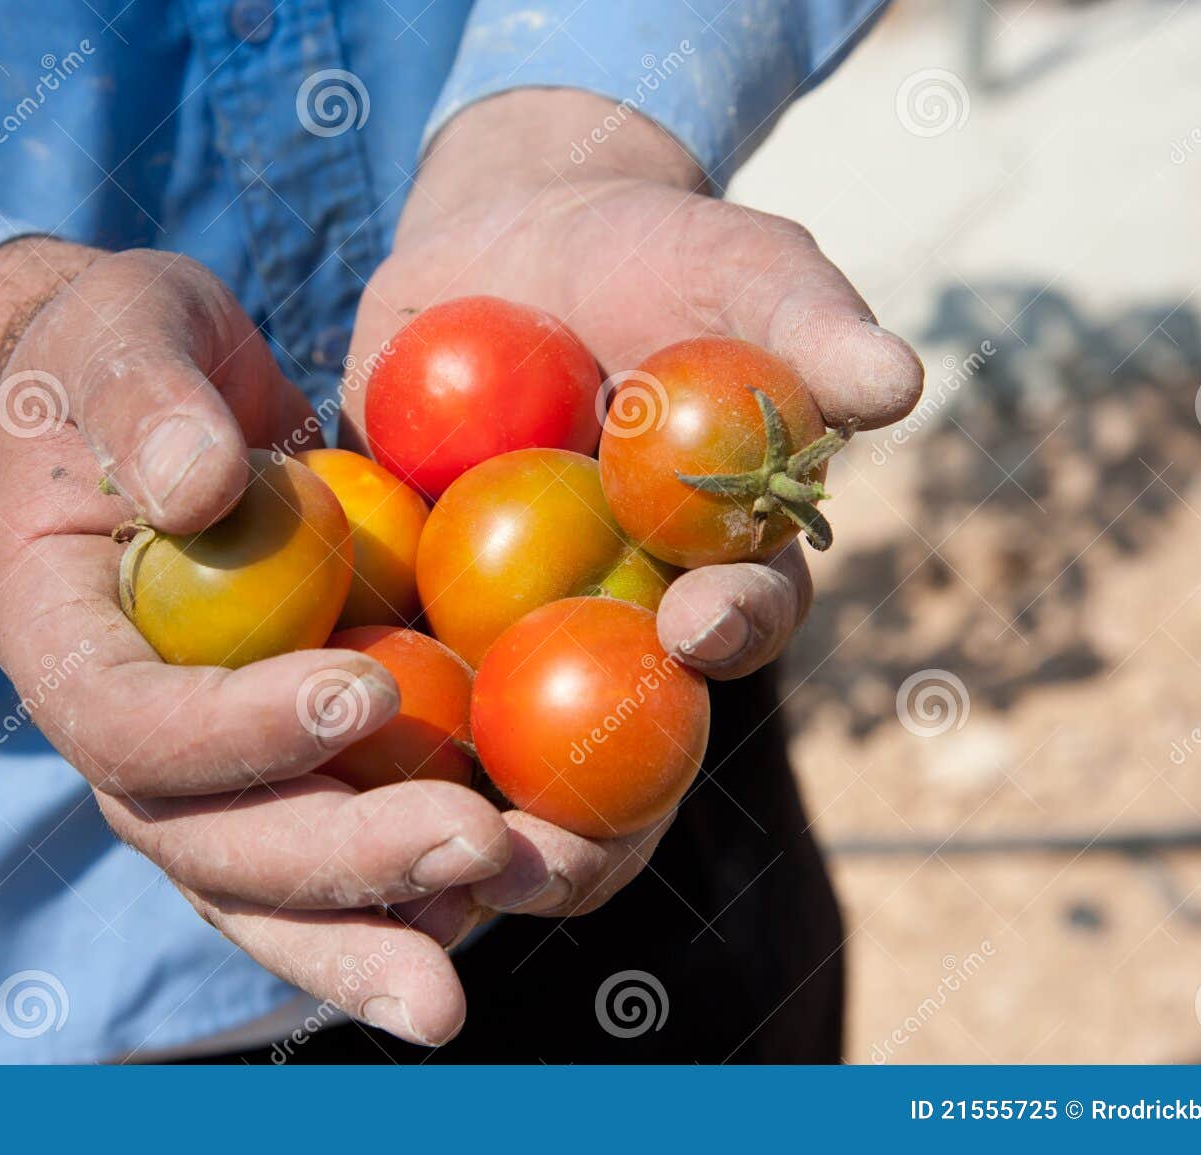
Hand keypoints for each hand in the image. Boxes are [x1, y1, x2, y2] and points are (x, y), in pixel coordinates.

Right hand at [0, 241, 509, 1045]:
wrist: (149, 399)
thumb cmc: (125, 357)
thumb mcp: (126, 340)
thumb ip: (148, 404)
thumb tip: (202, 485)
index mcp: (63, 644)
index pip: (126, 725)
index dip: (233, 730)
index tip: (363, 690)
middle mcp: (125, 738)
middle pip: (211, 846)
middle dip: (341, 866)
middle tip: (473, 851)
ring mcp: (204, 769)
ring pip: (270, 891)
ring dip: (383, 927)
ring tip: (501, 930)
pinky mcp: (279, 766)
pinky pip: (335, 852)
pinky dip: (415, 891)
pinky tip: (518, 890)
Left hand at [340, 91, 923, 919]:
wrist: (517, 243)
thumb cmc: (653, 254)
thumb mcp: (735, 269)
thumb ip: (804, 325)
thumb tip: (899, 380)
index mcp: (720, 562)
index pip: (742, 616)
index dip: (733, 631)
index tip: (696, 623)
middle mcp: (626, 625)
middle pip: (623, 755)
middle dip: (588, 822)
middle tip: (536, 851)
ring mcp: (516, 635)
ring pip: (495, 760)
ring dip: (456, 823)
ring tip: (412, 870)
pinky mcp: (415, 619)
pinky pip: (385, 689)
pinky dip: (349, 735)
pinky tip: (301, 767)